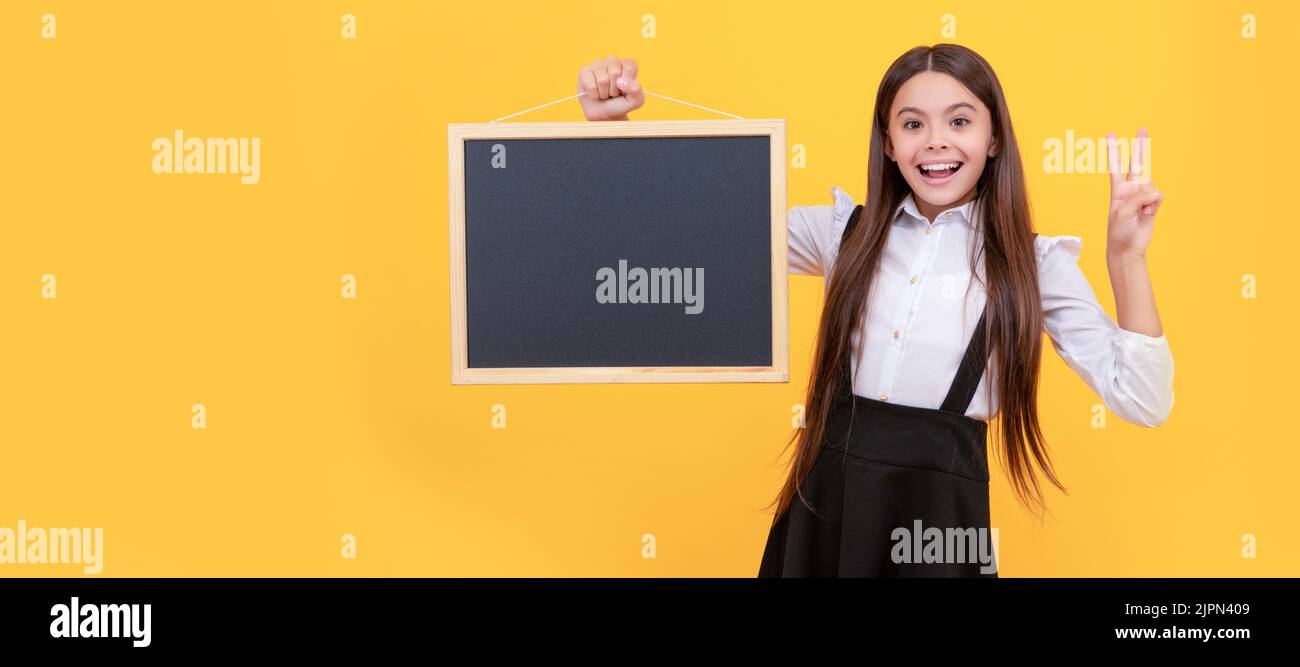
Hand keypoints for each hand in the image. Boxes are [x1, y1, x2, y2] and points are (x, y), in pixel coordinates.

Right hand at [578, 56, 643, 120]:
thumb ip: (636, 90)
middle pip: (614, 73)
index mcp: (627, 64)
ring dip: (604, 93)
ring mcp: (598, 64)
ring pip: (602, 80)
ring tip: (604, 94)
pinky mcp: (584, 71)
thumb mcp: (636, 101)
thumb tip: (620, 81)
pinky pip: (590, 84)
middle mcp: (613, 61)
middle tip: (613, 93)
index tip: (625, 90)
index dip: (627, 84)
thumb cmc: (621, 104)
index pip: (629, 68)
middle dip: (614, 90)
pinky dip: (593, 94)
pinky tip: (594, 93)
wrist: (604, 114)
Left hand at [1106, 127, 1163, 258]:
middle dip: (1140, 146)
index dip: (1113, 150)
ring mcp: (1143, 195)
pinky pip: (1159, 197)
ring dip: (1149, 199)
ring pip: (1152, 185)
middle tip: (1142, 128)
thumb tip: (1156, 192)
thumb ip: (1138, 198)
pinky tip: (1149, 213)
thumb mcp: (1123, 213)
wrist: (1128, 247)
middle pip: (1137, 163)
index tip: (1110, 134)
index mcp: (1118, 189)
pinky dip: (1156, 205)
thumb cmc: (1119, 231)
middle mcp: (1130, 189)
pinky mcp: (1153, 203)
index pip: (1115, 166)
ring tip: (1142, 211)